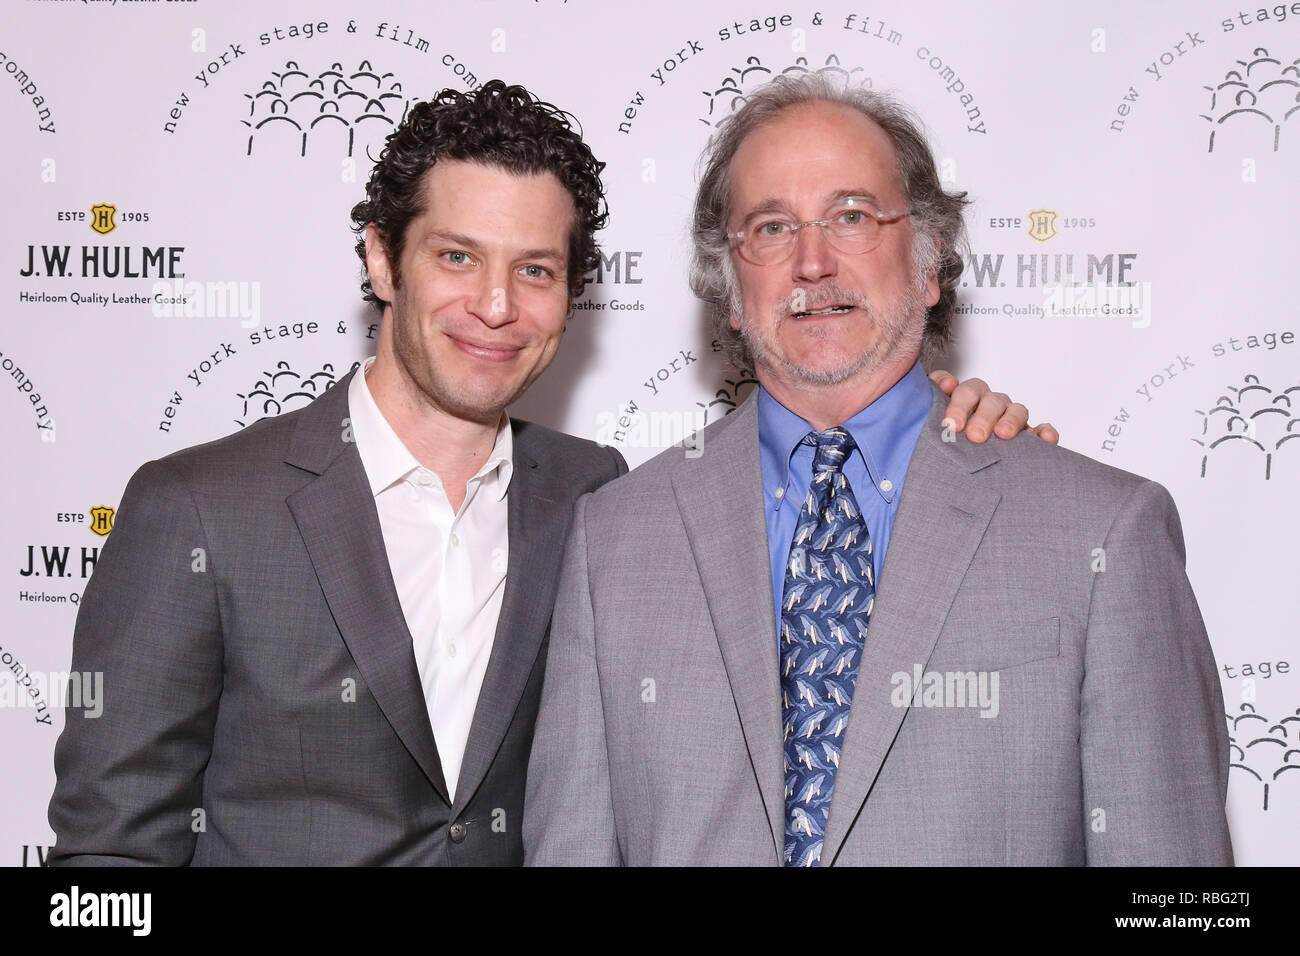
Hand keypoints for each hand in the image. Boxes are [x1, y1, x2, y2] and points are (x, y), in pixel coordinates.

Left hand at [930, 370, 1058, 444]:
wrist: (959, 462)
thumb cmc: (945, 439)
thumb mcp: (931, 419)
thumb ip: (930, 400)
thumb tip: (945, 385)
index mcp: (969, 397)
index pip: (966, 391)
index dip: (958, 404)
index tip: (950, 424)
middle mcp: (991, 405)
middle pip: (991, 400)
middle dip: (983, 417)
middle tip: (974, 436)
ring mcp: (1012, 418)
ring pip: (1017, 410)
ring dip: (1011, 421)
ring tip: (1003, 436)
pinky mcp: (1030, 435)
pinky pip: (1041, 429)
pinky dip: (1044, 432)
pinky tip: (1044, 438)